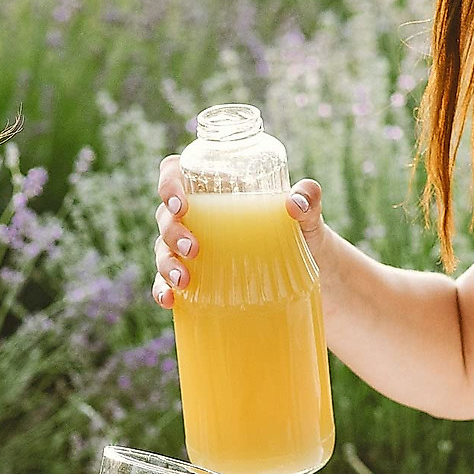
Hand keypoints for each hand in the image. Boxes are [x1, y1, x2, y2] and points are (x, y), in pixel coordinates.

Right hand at [152, 156, 330, 308]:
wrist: (309, 270)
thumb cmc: (301, 231)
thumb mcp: (308, 215)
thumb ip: (308, 200)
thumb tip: (295, 203)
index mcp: (213, 188)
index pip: (176, 173)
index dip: (168, 183)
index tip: (181, 203)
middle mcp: (196, 216)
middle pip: (166, 216)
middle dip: (173, 232)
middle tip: (195, 248)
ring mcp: (192, 248)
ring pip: (164, 249)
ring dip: (166, 264)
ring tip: (184, 280)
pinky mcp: (196, 277)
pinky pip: (168, 281)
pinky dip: (164, 290)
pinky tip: (169, 301)